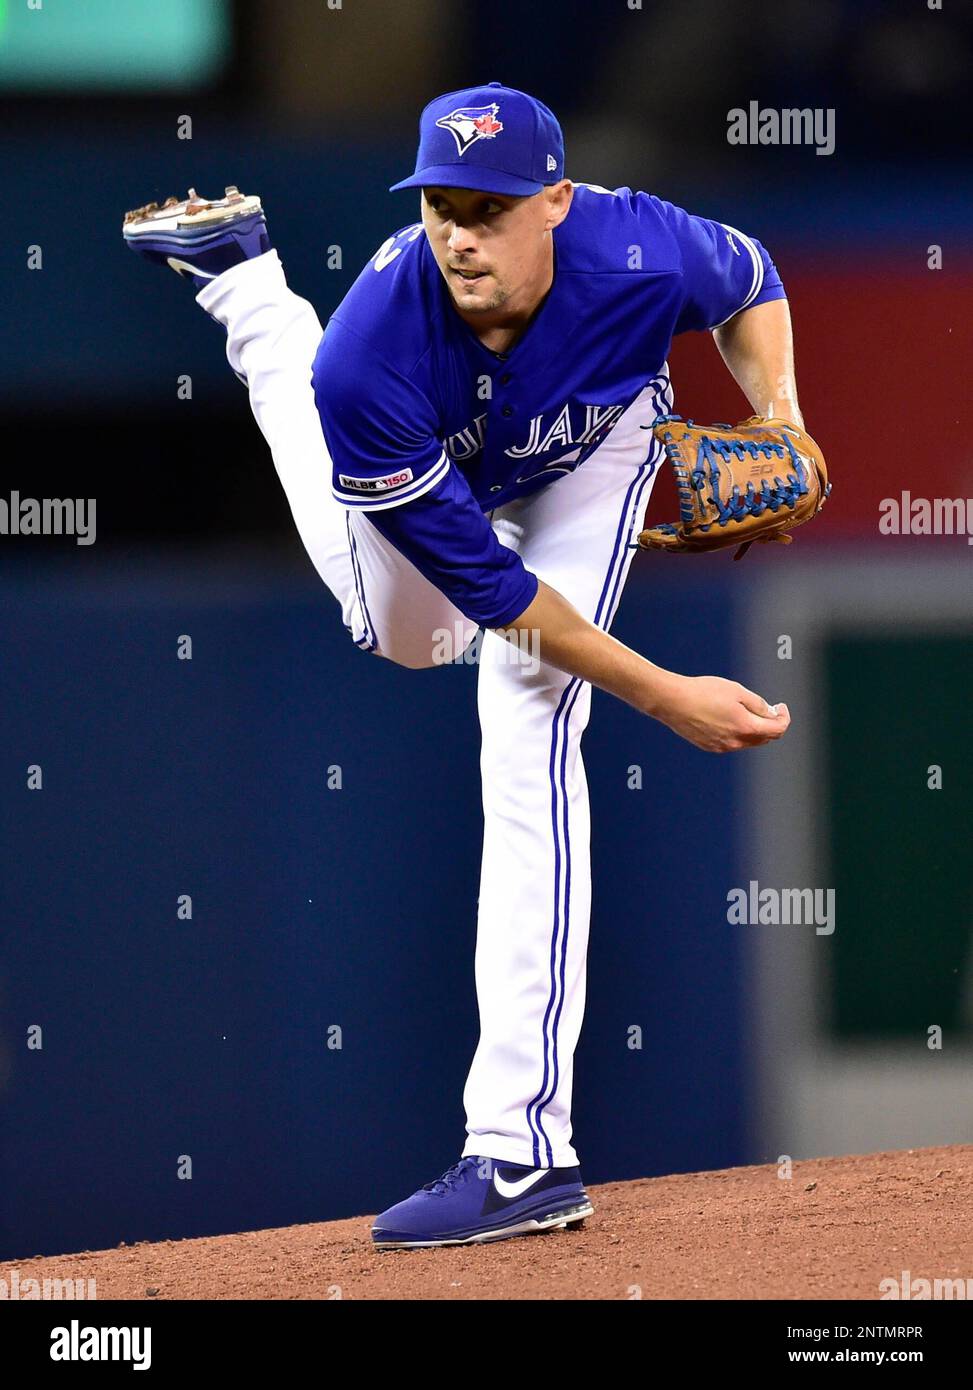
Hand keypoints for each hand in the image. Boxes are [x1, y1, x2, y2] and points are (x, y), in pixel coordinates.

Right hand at [648, 674, 789, 752]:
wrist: (672, 701)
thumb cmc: (703, 692)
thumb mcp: (737, 690)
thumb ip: (758, 704)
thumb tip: (770, 713)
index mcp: (745, 727)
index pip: (777, 730)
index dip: (784, 718)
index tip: (780, 707)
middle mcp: (735, 742)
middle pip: (764, 739)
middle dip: (770, 724)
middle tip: (768, 708)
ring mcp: (722, 747)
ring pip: (747, 742)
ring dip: (753, 729)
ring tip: (745, 710)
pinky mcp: (709, 747)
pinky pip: (731, 743)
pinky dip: (737, 733)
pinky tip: (727, 718)